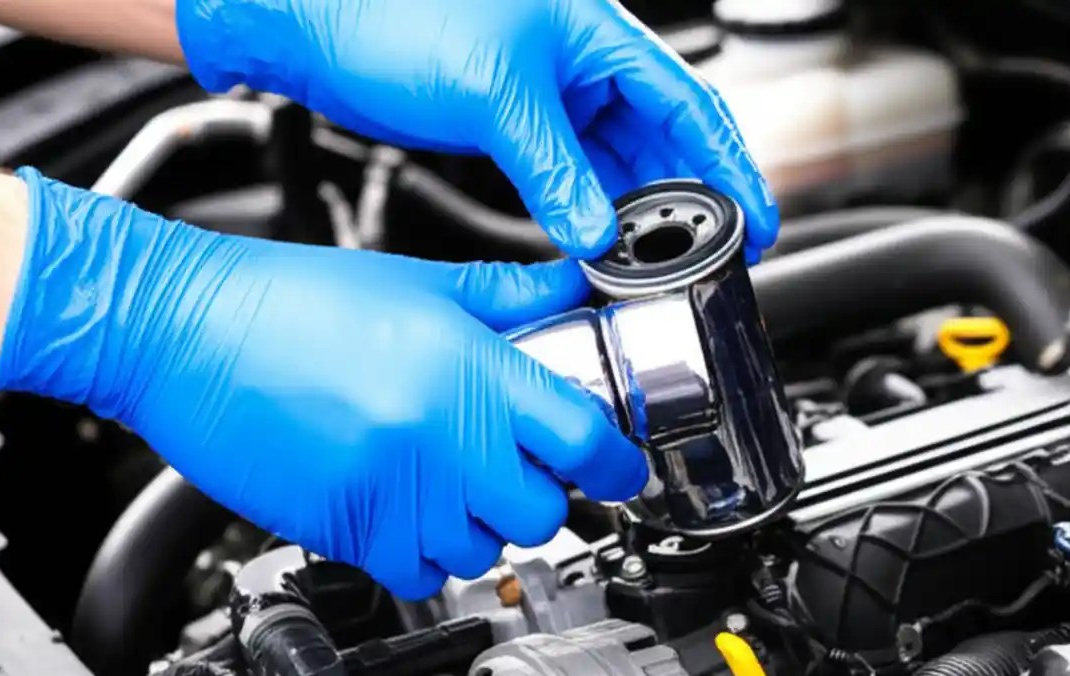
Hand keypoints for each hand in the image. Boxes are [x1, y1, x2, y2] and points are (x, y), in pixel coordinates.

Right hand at [0, 169, 647, 599]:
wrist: (183, 331)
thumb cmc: (286, 298)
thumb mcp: (414, 278)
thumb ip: (506, 293)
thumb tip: (568, 286)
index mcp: (466, 366)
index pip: (583, 437)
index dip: (616, 460)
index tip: (618, 465)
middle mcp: (438, 436)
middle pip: (545, 509)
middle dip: (548, 492)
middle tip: (525, 465)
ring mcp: (391, 492)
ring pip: (485, 549)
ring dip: (487, 524)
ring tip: (458, 481)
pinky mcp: (346, 529)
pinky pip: (419, 573)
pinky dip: (429, 553)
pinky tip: (412, 508)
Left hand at [175, 0, 778, 261]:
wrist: (315, 21)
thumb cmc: (398, 15)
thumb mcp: (497, 98)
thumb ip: (555, 170)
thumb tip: (595, 231)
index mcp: (599, 34)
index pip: (689, 104)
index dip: (729, 165)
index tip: (754, 217)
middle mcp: (582, 61)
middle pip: (660, 137)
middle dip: (685, 196)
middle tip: (706, 252)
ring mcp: (547, 92)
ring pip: (614, 159)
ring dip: (634, 208)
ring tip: (652, 257)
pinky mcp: (511, 121)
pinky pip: (570, 170)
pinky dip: (586, 206)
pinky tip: (594, 237)